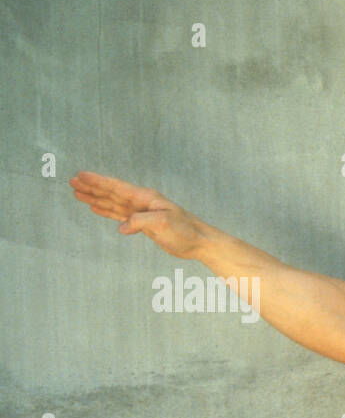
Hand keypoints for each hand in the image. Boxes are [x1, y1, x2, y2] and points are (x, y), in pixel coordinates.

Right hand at [69, 171, 207, 259]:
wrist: (199, 242)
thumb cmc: (185, 231)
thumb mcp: (163, 224)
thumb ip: (140, 222)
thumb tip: (121, 227)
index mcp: (145, 197)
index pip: (117, 187)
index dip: (98, 181)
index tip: (81, 175)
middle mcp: (142, 202)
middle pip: (111, 192)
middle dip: (92, 187)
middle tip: (72, 181)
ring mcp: (142, 213)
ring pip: (113, 203)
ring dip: (96, 198)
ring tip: (77, 194)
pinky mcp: (143, 224)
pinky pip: (120, 215)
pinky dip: (107, 211)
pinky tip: (96, 208)